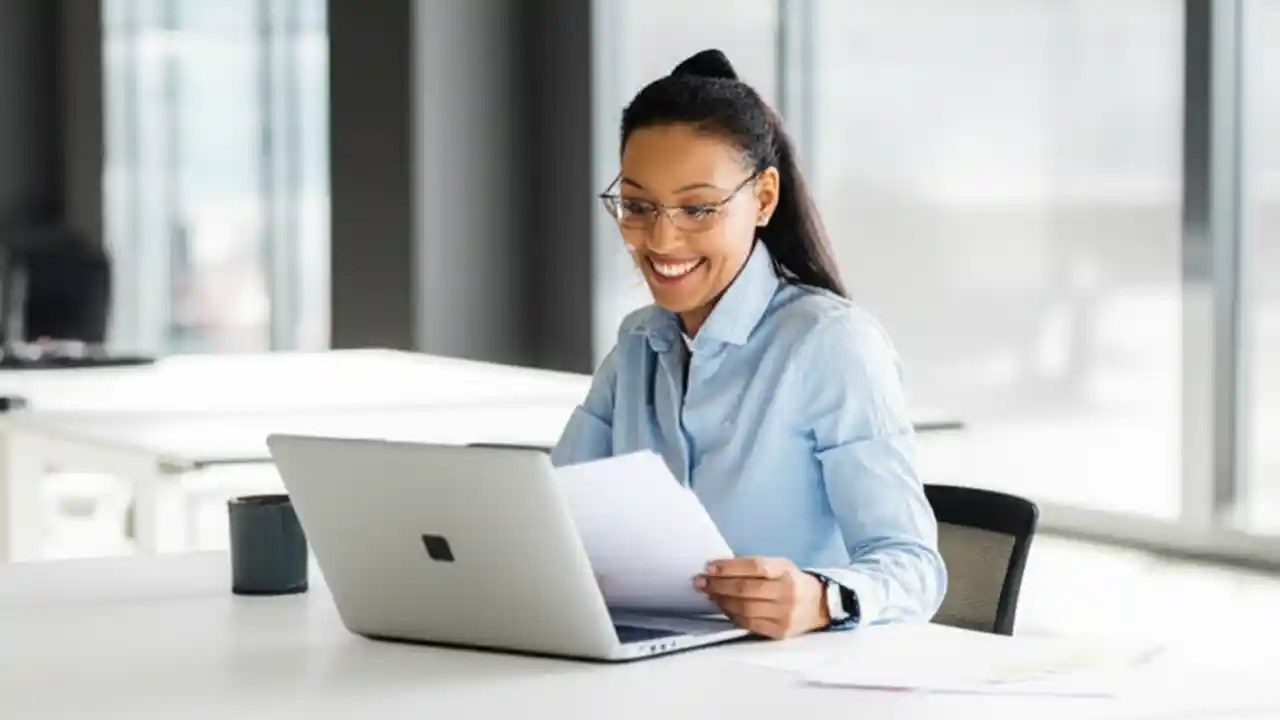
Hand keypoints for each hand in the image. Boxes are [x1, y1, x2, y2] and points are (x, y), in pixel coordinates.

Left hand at [694, 557, 828, 639]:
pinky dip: (732, 615)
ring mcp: (784, 615)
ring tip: (708, 594)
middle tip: (700, 581)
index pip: (754, 566)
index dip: (729, 567)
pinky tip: (722, 607)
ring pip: (745, 609)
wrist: (818, 605)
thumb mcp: (778, 566)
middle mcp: (787, 593)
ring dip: (721, 601)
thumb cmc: (790, 581)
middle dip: (718, 585)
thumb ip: (752, 567)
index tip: (709, 567)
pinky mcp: (779, 632)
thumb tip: (717, 569)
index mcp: (786, 571)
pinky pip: (749, 624)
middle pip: (746, 589)